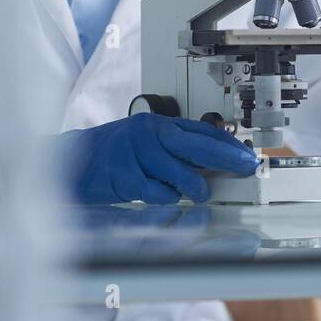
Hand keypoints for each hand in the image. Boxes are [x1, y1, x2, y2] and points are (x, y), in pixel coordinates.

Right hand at [61, 113, 259, 204]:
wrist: (74, 161)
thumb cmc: (114, 152)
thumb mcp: (148, 142)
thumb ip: (176, 147)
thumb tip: (214, 158)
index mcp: (157, 122)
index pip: (202, 130)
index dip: (229, 145)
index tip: (247, 156)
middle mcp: (150, 133)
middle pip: (199, 147)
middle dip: (227, 160)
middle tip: (244, 169)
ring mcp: (137, 153)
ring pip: (182, 174)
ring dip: (195, 188)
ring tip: (197, 193)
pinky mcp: (126, 175)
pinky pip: (158, 193)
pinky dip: (165, 198)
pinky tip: (162, 195)